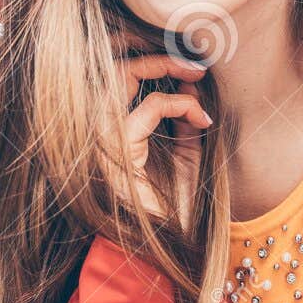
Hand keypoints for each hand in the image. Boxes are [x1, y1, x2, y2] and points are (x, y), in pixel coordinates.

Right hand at [117, 55, 210, 223]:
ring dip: (162, 66)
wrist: (170, 246)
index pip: (121, 78)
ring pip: (122, 75)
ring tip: (196, 74)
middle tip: (195, 65)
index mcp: (114, 132)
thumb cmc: (174, 206)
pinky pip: (149, 108)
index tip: (195, 72)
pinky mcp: (117, 151)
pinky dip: (180, 104)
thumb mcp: (185, 154)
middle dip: (157, 56)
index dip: (157, 65)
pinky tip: (201, 118)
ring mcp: (104, 140)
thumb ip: (182, 121)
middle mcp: (101, 132)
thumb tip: (189, 85)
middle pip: (114, 68)